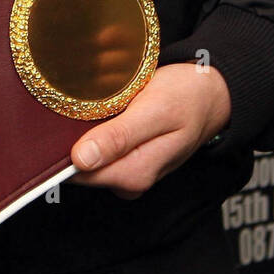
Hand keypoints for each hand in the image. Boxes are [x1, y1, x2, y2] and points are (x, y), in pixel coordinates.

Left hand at [70, 63, 230, 198]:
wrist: (210, 94)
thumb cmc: (186, 97)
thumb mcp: (153, 111)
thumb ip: (119, 137)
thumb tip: (81, 160)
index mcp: (134, 173)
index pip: (78, 173)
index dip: (63, 146)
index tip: (65, 116)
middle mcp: (130, 179)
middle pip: (79, 164)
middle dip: (75, 133)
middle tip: (92, 99)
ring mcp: (129, 170)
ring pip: (87, 153)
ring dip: (85, 127)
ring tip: (104, 101)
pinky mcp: (128, 158)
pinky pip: (99, 145)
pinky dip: (96, 125)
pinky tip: (107, 108)